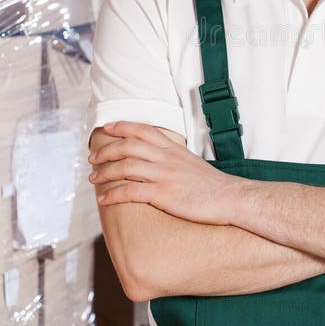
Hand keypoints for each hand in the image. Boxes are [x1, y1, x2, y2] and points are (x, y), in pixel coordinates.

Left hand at [88, 121, 241, 223]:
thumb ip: (175, 159)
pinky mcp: (164, 195)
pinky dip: (113, 194)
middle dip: (106, 151)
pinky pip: (131, 191)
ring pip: (126, 167)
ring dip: (104, 172)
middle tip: (93, 158)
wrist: (231, 198)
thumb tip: (160, 163)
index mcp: (174, 149)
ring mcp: (165, 176)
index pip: (144, 130)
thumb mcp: (193, 164)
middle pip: (129, 146)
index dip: (123, 126)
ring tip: (93, 179)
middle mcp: (167, 158)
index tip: (107, 128)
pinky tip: (103, 199)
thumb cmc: (214, 186)